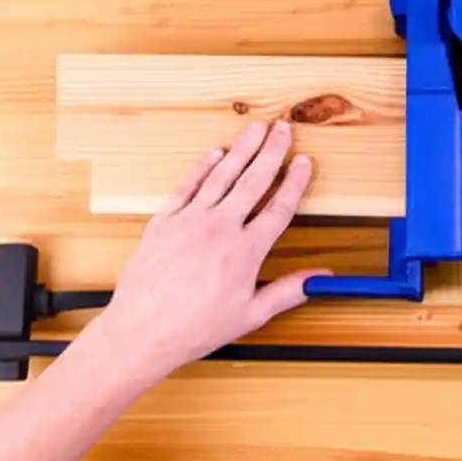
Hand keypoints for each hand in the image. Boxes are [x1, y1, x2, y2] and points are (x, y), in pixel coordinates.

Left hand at [97, 120, 330, 379]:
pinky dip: (203, 167)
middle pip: (254, 181)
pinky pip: (188, 186)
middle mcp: (219, 228)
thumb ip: (288, 291)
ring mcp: (190, 221)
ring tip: (256, 128)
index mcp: (245, 251)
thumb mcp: (250, 315)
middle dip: (272, 151)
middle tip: (284, 128)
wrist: (142, 332)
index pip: (279, 207)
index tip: (304, 162)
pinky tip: (215, 153)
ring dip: (242, 149)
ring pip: (223, 175)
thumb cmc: (194, 328)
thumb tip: (320, 280)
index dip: (295, 182)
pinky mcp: (164, 221)